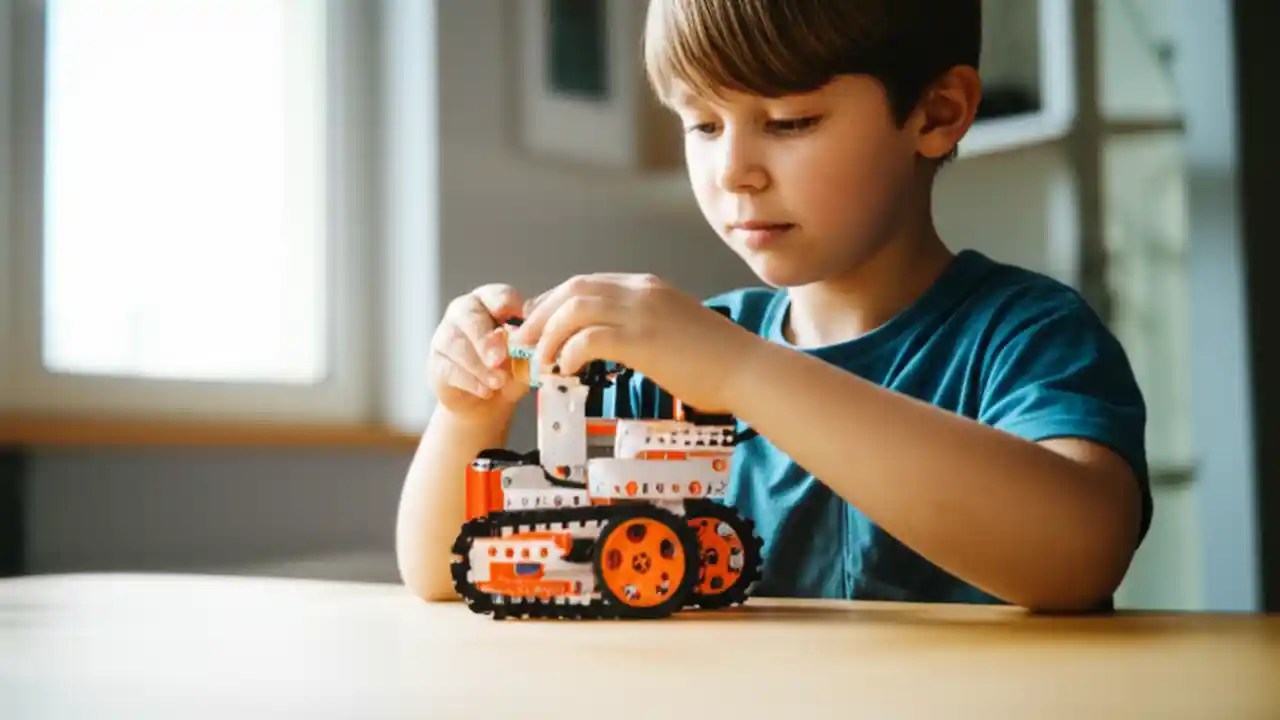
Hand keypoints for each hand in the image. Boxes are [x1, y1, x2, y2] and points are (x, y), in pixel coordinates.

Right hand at [428, 283, 530, 419]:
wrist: (489, 402)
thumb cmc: (511, 370)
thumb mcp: (525, 360)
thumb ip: (525, 348)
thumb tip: (525, 338)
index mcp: (492, 302)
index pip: (498, 295)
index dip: (506, 306)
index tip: (516, 323)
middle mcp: (465, 312)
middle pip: (469, 314)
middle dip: (485, 338)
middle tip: (499, 359)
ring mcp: (446, 335)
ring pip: (455, 342)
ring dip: (479, 365)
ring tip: (498, 382)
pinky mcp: (436, 362)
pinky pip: (448, 368)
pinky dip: (469, 381)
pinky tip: (486, 391)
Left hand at [509, 273, 756, 410]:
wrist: (748, 369)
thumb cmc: (716, 360)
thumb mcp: (675, 328)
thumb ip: (644, 325)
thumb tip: (616, 341)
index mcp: (647, 286)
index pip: (586, 283)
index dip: (553, 302)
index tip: (538, 324)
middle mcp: (640, 291)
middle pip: (572, 290)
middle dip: (541, 316)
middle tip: (526, 344)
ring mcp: (641, 312)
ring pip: (574, 310)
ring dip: (549, 336)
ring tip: (540, 362)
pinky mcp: (642, 340)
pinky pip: (588, 339)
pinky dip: (569, 353)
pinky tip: (566, 370)